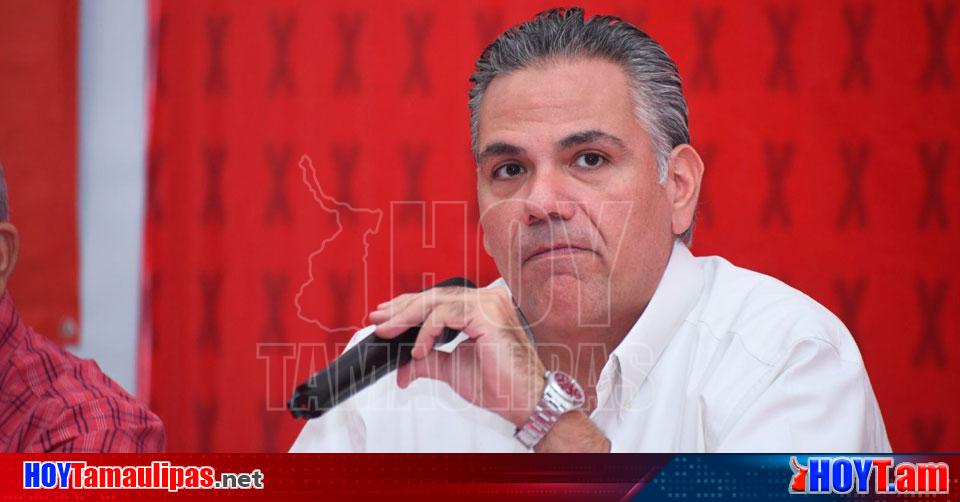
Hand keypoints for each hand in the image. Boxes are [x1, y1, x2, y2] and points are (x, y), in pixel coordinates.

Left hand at [368, 286, 544, 426]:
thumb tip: (404, 368)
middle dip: (402, 309)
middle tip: (378, 320)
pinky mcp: (487, 314)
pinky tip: (419, 350)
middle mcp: (488, 300)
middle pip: (435, 296)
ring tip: (390, 334)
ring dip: (408, 319)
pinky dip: (427, 332)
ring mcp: (490, 303)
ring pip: (437, 302)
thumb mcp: (452, 369)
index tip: (385, 317)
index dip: (408, 306)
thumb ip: (428, 361)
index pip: (439, 299)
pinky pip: (446, 314)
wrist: (523, 402)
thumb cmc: (499, 385)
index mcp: (482, 308)